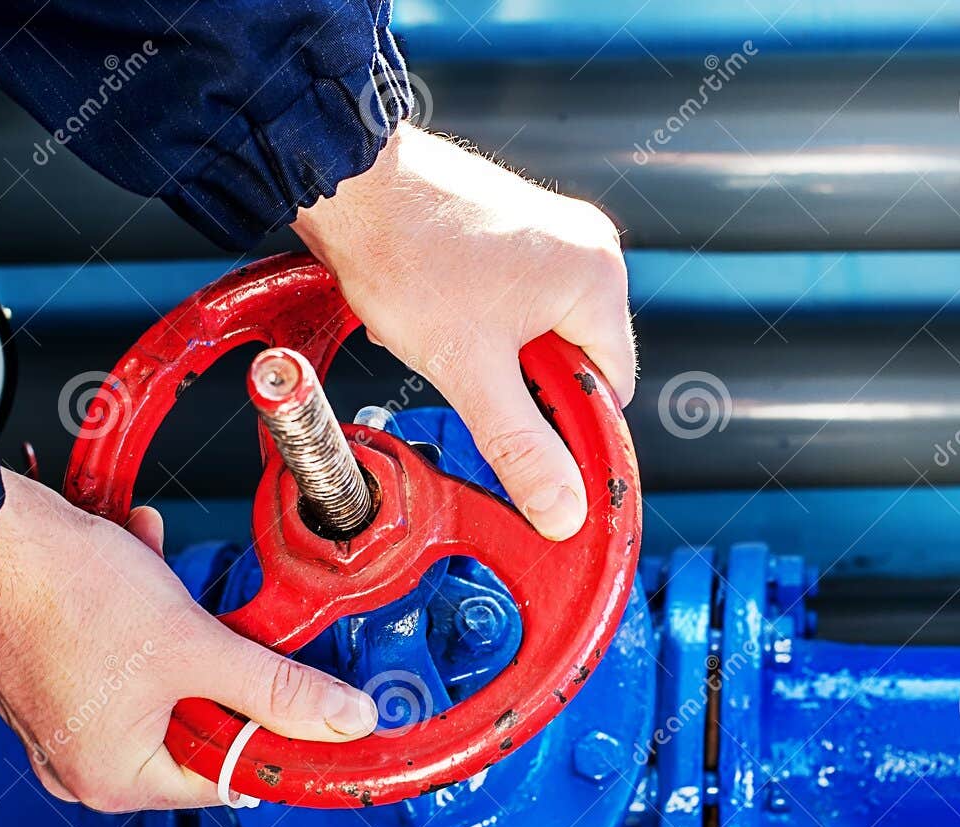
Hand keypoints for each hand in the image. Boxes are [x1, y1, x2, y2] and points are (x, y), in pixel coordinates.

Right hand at [0, 469, 377, 810]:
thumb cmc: (63, 593)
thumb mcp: (195, 646)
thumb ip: (277, 689)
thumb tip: (346, 721)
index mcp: (115, 778)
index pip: (226, 777)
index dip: (271, 733)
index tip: (307, 698)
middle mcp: (83, 763)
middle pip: (198, 726)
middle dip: (216, 661)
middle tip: (215, 624)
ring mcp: (64, 722)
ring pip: (166, 679)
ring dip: (181, 626)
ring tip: (160, 582)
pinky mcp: (54, 676)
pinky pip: (126, 654)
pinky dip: (144, 610)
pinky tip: (136, 563)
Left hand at [294, 124, 636, 540]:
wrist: (349, 183)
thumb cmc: (408, 253)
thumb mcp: (469, 372)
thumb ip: (521, 449)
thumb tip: (563, 511)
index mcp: (597, 277)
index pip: (610, 387)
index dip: (568, 424)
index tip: (526, 442)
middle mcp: (586, 247)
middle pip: (577, 360)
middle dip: (524, 385)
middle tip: (473, 381)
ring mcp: (550, 234)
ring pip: (541, 334)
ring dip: (498, 357)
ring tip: (451, 339)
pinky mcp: (513, 230)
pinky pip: (518, 302)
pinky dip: (483, 327)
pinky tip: (443, 317)